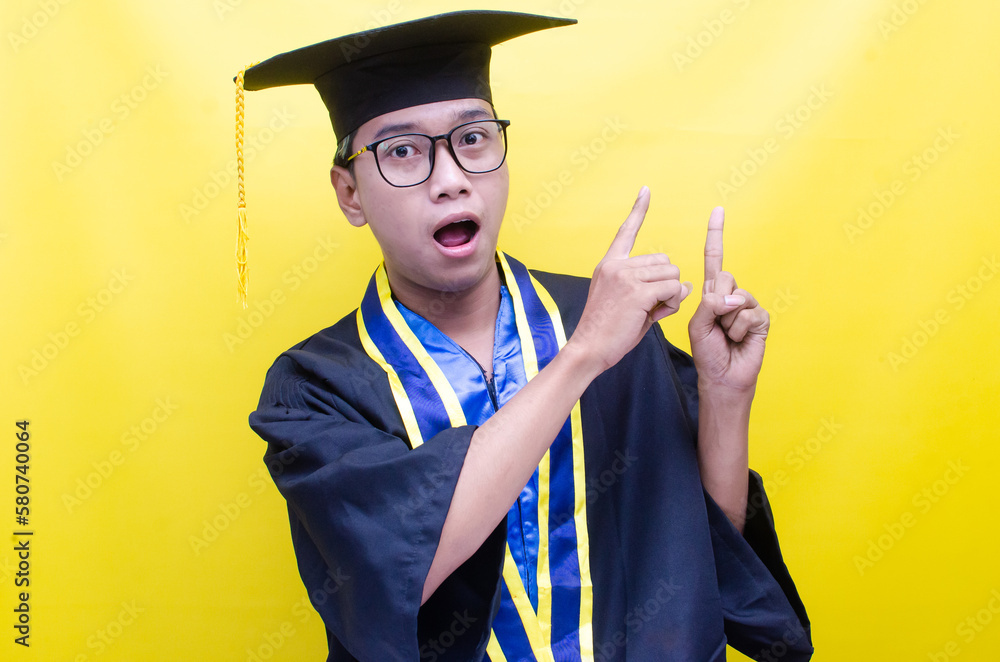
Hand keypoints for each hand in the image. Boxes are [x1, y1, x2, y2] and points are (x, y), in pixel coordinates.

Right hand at [569, 187, 692, 374]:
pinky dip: (671, 304)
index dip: (639, 210)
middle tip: (653, 306)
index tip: (646, 190)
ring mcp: (626, 276)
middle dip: (667, 284)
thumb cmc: (608, 332)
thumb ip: (655, 292)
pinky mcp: (637, 291)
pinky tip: (655, 315)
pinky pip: (672, 290)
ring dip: (671, 296)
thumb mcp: (630, 305)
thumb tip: (686, 285)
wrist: (589, 349)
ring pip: (672, 275)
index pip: (626, 231)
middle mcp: (617, 265)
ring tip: (652, 312)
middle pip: (664, 261)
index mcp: (610, 264)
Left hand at [688, 207, 768, 394]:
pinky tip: (738, 340)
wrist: (722, 376)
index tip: (717, 210)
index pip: (714, 259)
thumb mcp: (698, 324)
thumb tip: (733, 297)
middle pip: (724, 277)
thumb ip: (710, 305)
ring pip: (737, 298)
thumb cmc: (707, 351)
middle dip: (716, 303)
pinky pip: (749, 314)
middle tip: (716, 325)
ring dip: (727, 321)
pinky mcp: (761, 318)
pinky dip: (739, 330)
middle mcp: (731, 295)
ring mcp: (747, 305)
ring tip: (726, 336)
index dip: (715, 236)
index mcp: (712, 292)